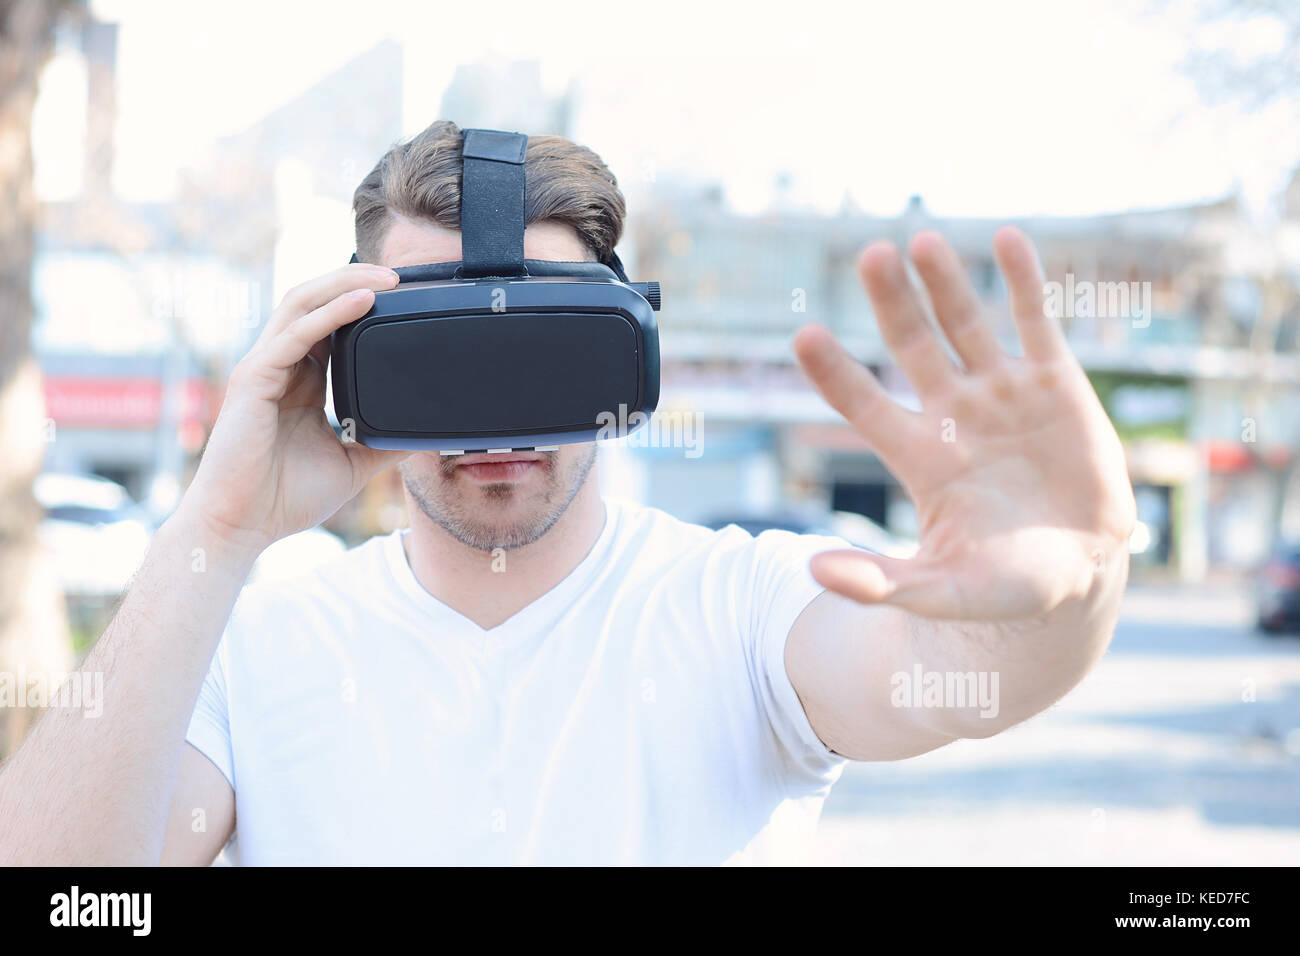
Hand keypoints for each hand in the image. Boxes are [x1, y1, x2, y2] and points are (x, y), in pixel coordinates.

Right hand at [180, 263, 408, 554]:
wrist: (243, 527)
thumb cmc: (286, 498)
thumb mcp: (352, 463)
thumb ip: (384, 441)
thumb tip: (427, 432)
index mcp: (302, 380)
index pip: (330, 324)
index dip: (362, 301)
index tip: (405, 295)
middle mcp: (281, 366)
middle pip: (315, 301)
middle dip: (356, 278)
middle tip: (402, 274)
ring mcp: (264, 368)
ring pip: (302, 303)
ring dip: (345, 283)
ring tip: (388, 278)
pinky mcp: (254, 378)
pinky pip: (295, 333)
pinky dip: (331, 313)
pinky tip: (363, 301)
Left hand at [793, 227, 1135, 620]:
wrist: (1082, 572)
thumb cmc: (1005, 585)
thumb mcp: (940, 590)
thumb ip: (880, 581)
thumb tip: (811, 573)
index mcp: (917, 454)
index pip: (862, 402)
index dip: (834, 373)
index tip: (802, 336)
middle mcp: (951, 412)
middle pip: (911, 346)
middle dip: (893, 303)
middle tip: (871, 256)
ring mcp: (1001, 392)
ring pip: (966, 324)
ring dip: (946, 283)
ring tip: (922, 241)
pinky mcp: (1055, 383)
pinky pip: (1035, 323)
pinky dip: (1023, 282)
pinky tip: (1007, 238)